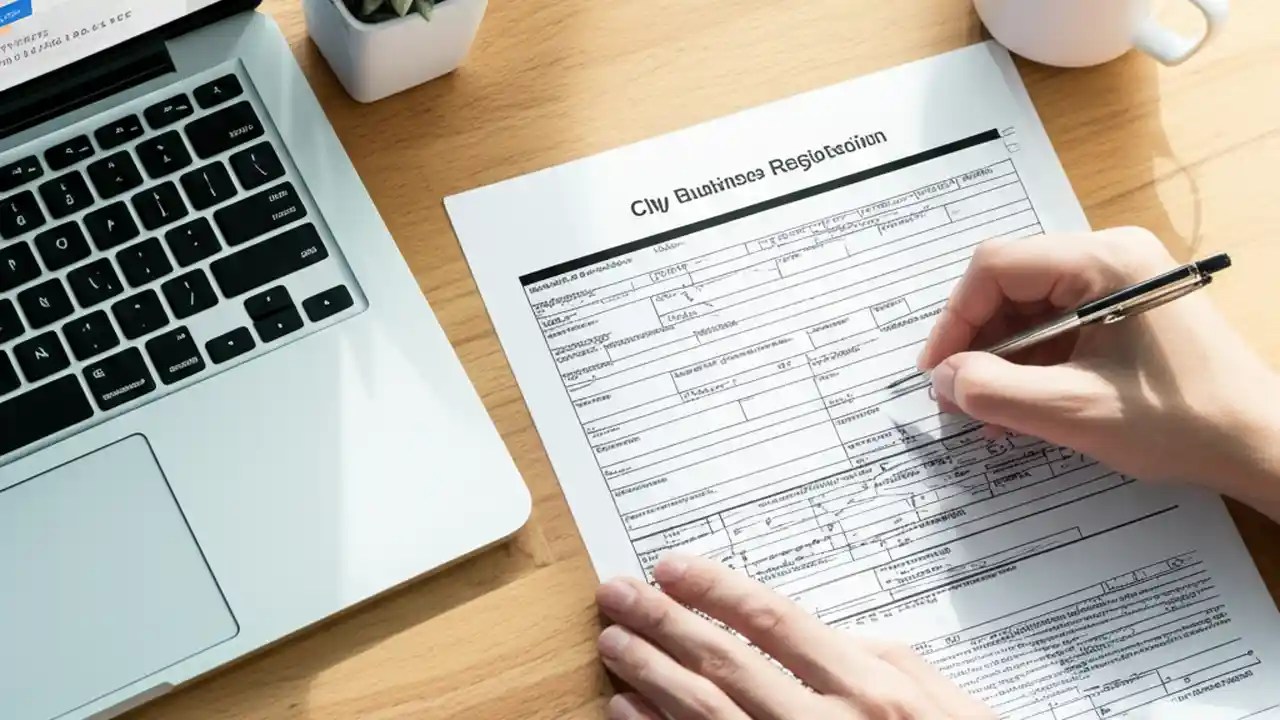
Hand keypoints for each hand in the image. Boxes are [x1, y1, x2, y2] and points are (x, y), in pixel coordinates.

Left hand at [595, 553, 994, 719]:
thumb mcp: (940, 699)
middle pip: (725, 663)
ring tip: (612, 640)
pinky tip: (627, 709)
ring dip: (650, 673)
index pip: (773, 623)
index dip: (715, 591)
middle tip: (616, 593)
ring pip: (704, 714)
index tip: (670, 568)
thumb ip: (878, 658)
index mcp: (870, 691)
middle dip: (663, 623)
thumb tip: (819, 632)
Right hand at [917, 227, 1279, 510]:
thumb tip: (943, 378)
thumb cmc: (1183, 423)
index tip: (937, 373)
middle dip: (978, 342)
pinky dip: (1033, 362)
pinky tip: (1021, 404)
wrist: (1262, 443)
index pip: (997, 268)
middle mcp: (1111, 255)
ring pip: (1031, 307)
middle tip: (958, 396)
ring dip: (1003, 357)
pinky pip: (1059, 324)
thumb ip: (997, 392)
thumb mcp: (1076, 412)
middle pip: (1012, 284)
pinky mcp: (1126, 309)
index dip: (955, 320)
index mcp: (1104, 261)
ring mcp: (1121, 281)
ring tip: (988, 409)